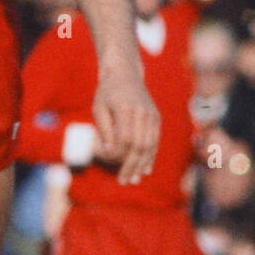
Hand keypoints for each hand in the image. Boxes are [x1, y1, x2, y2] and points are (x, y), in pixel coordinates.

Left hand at [92, 69, 159, 184]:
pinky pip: (155, 141)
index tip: (105, 161)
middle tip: (123, 181)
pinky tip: (144, 169)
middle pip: (140, 145)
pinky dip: (150, 156)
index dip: (117, 154)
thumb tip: (109, 154)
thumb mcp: (99, 108)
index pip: (125, 138)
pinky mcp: (156, 118)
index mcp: (126, 108)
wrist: (125, 74)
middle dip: (131, 165)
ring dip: (142, 165)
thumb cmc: (107, 93)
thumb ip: (105, 131)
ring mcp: (152, 115)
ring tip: (133, 179)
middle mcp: (143, 112)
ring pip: (150, 145)